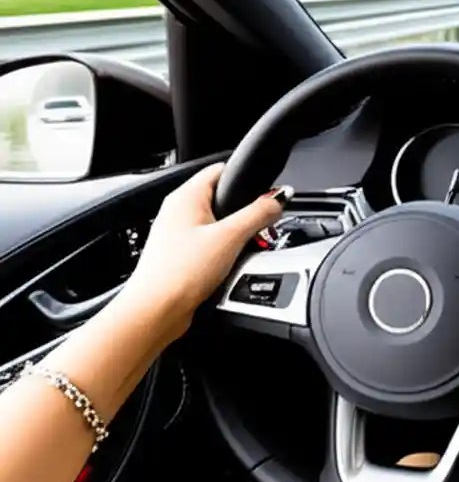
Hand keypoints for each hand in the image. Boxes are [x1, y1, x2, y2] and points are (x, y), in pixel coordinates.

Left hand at [117, 163, 286, 340]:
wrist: (157, 311)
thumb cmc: (180, 272)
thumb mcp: (231, 237)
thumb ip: (259, 214)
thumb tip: (278, 198)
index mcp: (186, 197)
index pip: (221, 170)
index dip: (246, 179)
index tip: (267, 194)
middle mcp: (178, 212)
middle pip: (223, 200)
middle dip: (245, 214)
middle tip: (259, 229)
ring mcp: (178, 235)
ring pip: (218, 225)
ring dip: (236, 237)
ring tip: (244, 251)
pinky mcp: (182, 256)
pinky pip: (211, 246)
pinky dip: (225, 253)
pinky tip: (230, 266)